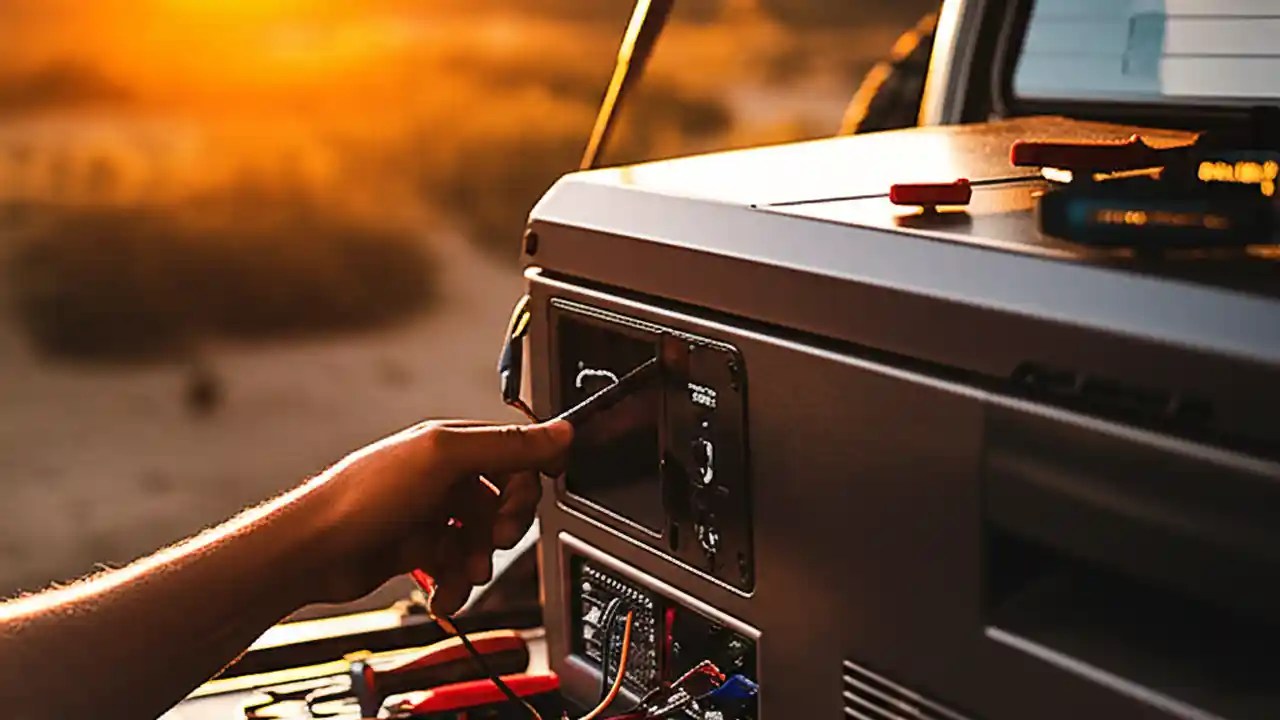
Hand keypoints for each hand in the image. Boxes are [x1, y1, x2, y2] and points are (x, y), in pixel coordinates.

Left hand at [310, 419, 572, 614]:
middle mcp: (442, 477)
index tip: (521, 515)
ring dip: (477, 564)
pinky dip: (454, 586)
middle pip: (501, 506)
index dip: (525, 489)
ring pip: (479, 543)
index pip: (514, 460)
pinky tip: (442, 594)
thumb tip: (560, 434)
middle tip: (491, 546)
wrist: (312, 551)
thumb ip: (507, 445)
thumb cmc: (363, 498)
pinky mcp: (416, 550)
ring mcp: (429, 515)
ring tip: (461, 576)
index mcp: (452, 445)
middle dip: (501, 532)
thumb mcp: (444, 459)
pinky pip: (454, 569)